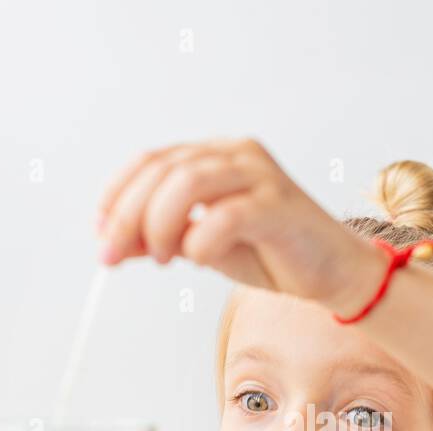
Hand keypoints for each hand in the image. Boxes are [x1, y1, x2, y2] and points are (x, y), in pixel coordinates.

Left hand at [95, 138, 384, 313]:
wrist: (332, 273)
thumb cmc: (271, 254)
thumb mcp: (201, 246)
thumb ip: (160, 239)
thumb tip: (113, 245)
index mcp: (216, 156)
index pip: (153, 160)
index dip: (118, 194)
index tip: (100, 232)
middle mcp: (237, 155)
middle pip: (164, 170)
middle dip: (128, 215)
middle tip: (113, 255)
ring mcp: (260, 176)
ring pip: (189, 182)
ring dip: (160, 224)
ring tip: (162, 258)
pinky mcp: (279, 205)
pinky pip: (226, 215)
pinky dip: (200, 239)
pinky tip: (196, 257)